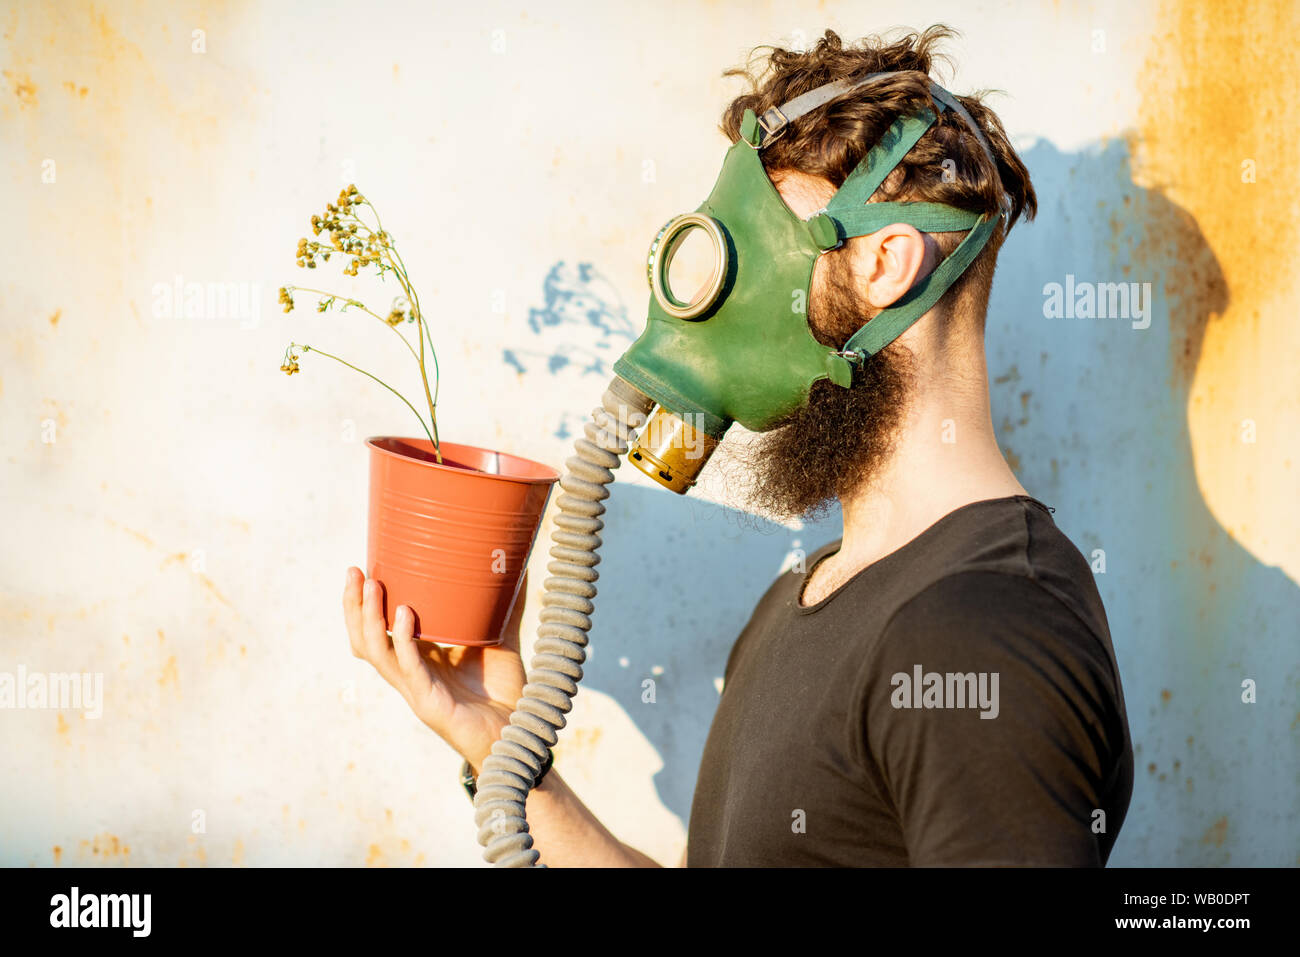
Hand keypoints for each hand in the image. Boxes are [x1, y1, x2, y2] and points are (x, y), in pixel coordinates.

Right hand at [343, 567, 528, 773]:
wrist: (518, 732)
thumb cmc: (504, 690)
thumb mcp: (501, 639)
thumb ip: (505, 607)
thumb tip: (520, 565)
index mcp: (419, 657)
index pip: (378, 629)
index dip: (365, 603)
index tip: (366, 564)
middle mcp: (410, 672)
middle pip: (364, 639)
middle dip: (353, 605)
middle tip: (354, 571)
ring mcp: (416, 688)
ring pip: (375, 652)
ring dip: (368, 618)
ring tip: (372, 585)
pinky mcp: (429, 702)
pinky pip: (408, 667)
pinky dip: (403, 640)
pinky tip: (404, 614)